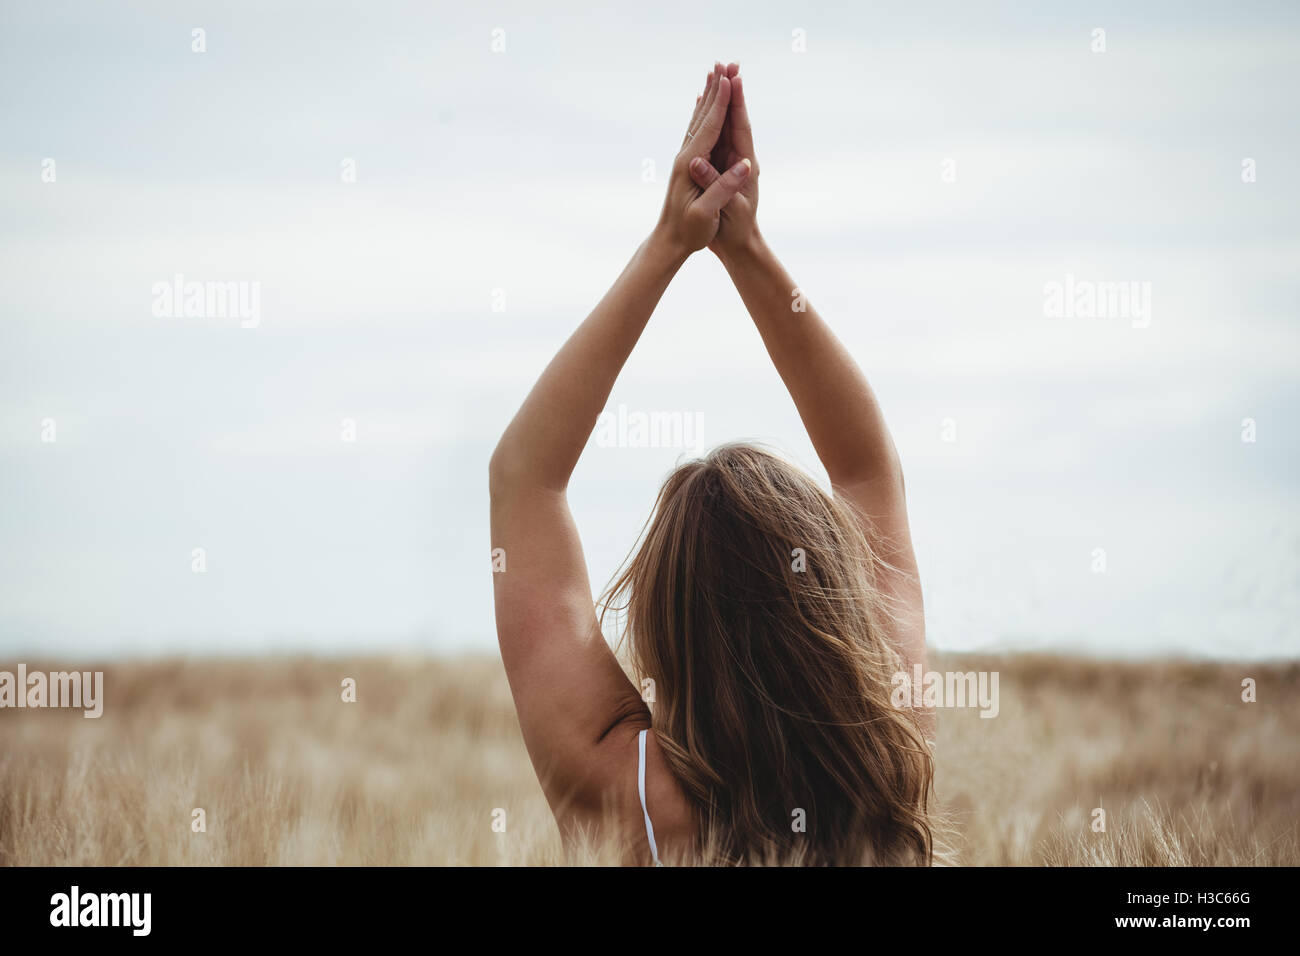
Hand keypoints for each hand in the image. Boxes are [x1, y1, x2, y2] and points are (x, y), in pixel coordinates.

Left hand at [653, 63, 752, 257]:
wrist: (669, 242)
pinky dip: (702, 113)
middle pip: (703, 116)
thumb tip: (743, 166)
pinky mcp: (687, 165)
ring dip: (709, 95)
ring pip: (698, 120)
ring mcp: (685, 159)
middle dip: (716, 89)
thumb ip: (722, 188)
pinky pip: (697, 131)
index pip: (709, 127)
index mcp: (691, 165)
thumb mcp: (706, 214)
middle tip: (725, 62)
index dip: (721, 102)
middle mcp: (686, 157)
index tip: (730, 78)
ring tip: (715, 73)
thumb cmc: (689, 232)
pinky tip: (702, 104)